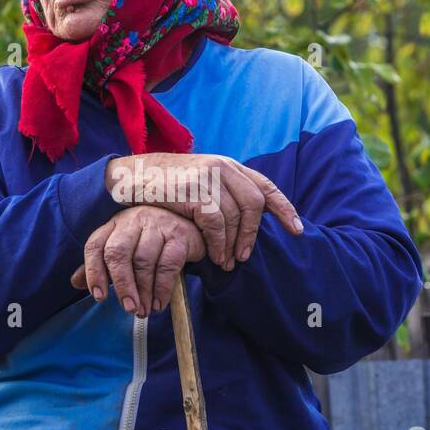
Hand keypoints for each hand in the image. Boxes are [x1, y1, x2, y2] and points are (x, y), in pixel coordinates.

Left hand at [70, 205, 205, 316]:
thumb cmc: (150, 240)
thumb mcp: (124, 248)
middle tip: (128, 308)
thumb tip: (76, 283)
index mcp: (114, 225)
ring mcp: (157, 225)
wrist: (188, 224)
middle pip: (118, 252)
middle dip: (122, 285)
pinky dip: (162, 288)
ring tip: (144, 311)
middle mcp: (133, 221)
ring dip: (143, 291)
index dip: (94, 272)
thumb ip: (101, 265)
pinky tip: (159, 303)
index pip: (95, 246)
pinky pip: (168, 264)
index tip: (99, 297)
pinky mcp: (179, 235)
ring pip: (144, 260)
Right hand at [104, 152, 301, 271]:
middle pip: (254, 204)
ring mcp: (209, 177)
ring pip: (236, 216)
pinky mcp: (194, 190)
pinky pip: (215, 223)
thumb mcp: (200, 183)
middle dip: (253, 234)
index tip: (297, 230)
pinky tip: (214, 257)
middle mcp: (223, 167)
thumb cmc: (167, 186)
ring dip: (234, 244)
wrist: (133, 177)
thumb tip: (246, 220)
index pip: (265, 186)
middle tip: (245, 257)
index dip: (284, 209)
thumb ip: (223, 194)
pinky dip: (218, 244)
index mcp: (229, 166)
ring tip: (227, 263)